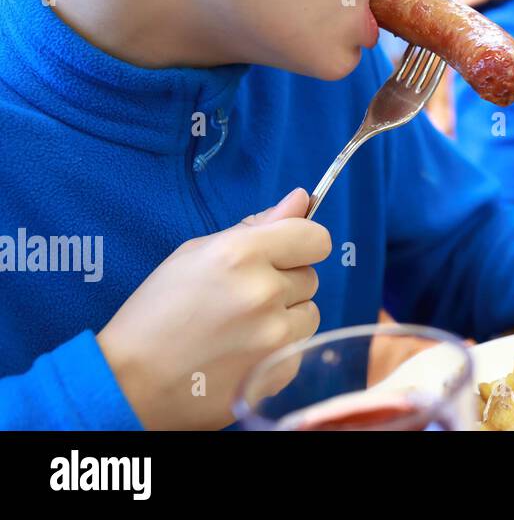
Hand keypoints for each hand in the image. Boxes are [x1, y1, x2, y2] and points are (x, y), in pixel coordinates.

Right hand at [96, 188, 330, 429]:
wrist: (130, 384)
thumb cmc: (157, 313)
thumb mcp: (196, 254)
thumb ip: (256, 226)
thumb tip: (301, 199)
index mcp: (241, 254)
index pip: (315, 237)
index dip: (301, 243)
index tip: (284, 253)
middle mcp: (264, 292)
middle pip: (310, 276)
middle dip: (284, 282)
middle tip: (242, 298)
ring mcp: (275, 335)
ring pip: (310, 312)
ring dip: (286, 316)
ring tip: (242, 327)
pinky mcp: (279, 371)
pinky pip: (300, 346)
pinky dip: (279, 348)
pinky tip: (243, 352)